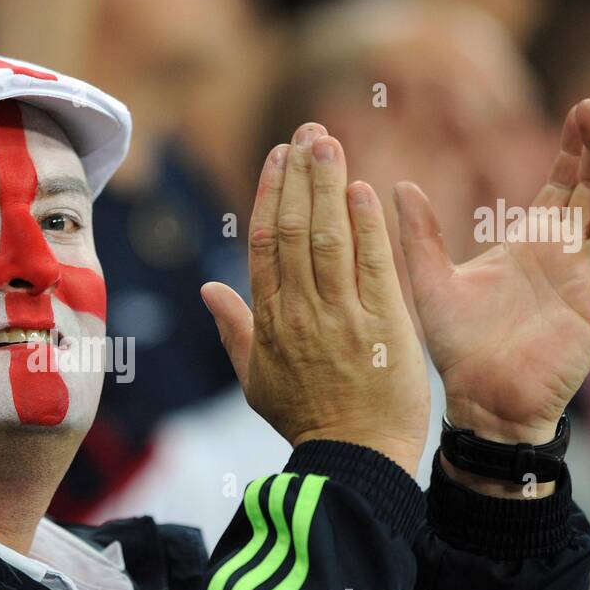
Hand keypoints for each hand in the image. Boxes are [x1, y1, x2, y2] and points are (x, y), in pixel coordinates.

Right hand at [203, 124, 429, 476]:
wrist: (355, 459)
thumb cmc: (307, 422)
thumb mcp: (257, 380)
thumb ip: (234, 329)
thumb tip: (208, 289)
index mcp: (269, 322)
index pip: (263, 244)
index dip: (269, 194)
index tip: (278, 156)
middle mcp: (300, 312)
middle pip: (291, 230)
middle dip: (299, 175)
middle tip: (307, 130)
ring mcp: (340, 317)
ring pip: (326, 238)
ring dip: (328, 185)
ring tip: (329, 141)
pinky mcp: (382, 325)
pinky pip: (371, 266)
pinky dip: (366, 226)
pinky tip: (363, 189)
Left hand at [396, 99, 589, 445]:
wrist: (477, 400)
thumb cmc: (457, 345)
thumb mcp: (430, 281)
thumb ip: (419, 235)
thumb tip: (397, 185)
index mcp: (530, 241)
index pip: (564, 182)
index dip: (574, 147)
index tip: (578, 109)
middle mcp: (565, 254)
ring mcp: (588, 279)